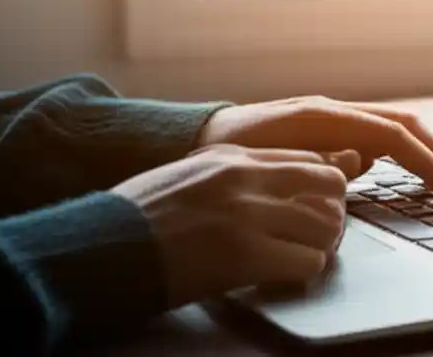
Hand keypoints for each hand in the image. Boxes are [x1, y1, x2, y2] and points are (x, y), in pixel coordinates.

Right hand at [111, 144, 350, 306]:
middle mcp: (246, 177)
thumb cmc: (138, 218)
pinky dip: (303, 272)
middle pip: (330, 186)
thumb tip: (282, 184)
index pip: (310, 160)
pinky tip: (283, 276)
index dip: (322, 189)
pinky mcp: (245, 254)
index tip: (316, 208)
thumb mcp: (191, 176)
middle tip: (315, 237)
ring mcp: (247, 214)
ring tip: (299, 258)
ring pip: (327, 224)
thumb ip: (238, 175)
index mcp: (234, 156)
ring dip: (321, 246)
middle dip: (331, 214)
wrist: (101, 247)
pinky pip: (308, 261)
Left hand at [198, 96, 432, 201]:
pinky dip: (407, 157)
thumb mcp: (271, 161)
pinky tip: (415, 180)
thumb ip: (318, 160)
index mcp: (326, 116)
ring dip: (430, 157)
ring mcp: (335, 119)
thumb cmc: (226, 154)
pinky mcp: (331, 132)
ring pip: (398, 131)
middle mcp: (337, 111)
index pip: (397, 137)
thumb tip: (364, 161)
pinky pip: (381, 140)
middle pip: (408, 127)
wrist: (193, 138)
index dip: (430, 165)